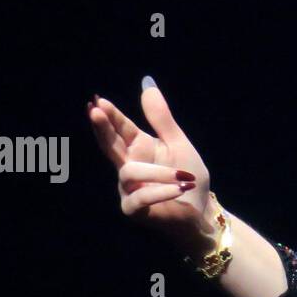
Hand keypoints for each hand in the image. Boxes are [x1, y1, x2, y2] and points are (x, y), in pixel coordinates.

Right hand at [88, 79, 212, 251]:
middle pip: (109, 145)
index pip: (121, 128)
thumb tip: (146, 84)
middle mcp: (130, 165)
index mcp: (139, 147)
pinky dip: (159, 191)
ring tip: (182, 176)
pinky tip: (178, 188)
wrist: (202, 212)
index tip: (99, 101)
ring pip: (129, 173)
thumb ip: (162, 118)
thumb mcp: (179, 144)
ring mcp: (129, 188)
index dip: (110, 116)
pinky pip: (139, 197)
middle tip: (94, 111)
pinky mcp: (134, 209)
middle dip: (102, 129)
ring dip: (156, 173)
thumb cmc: (189, 179)